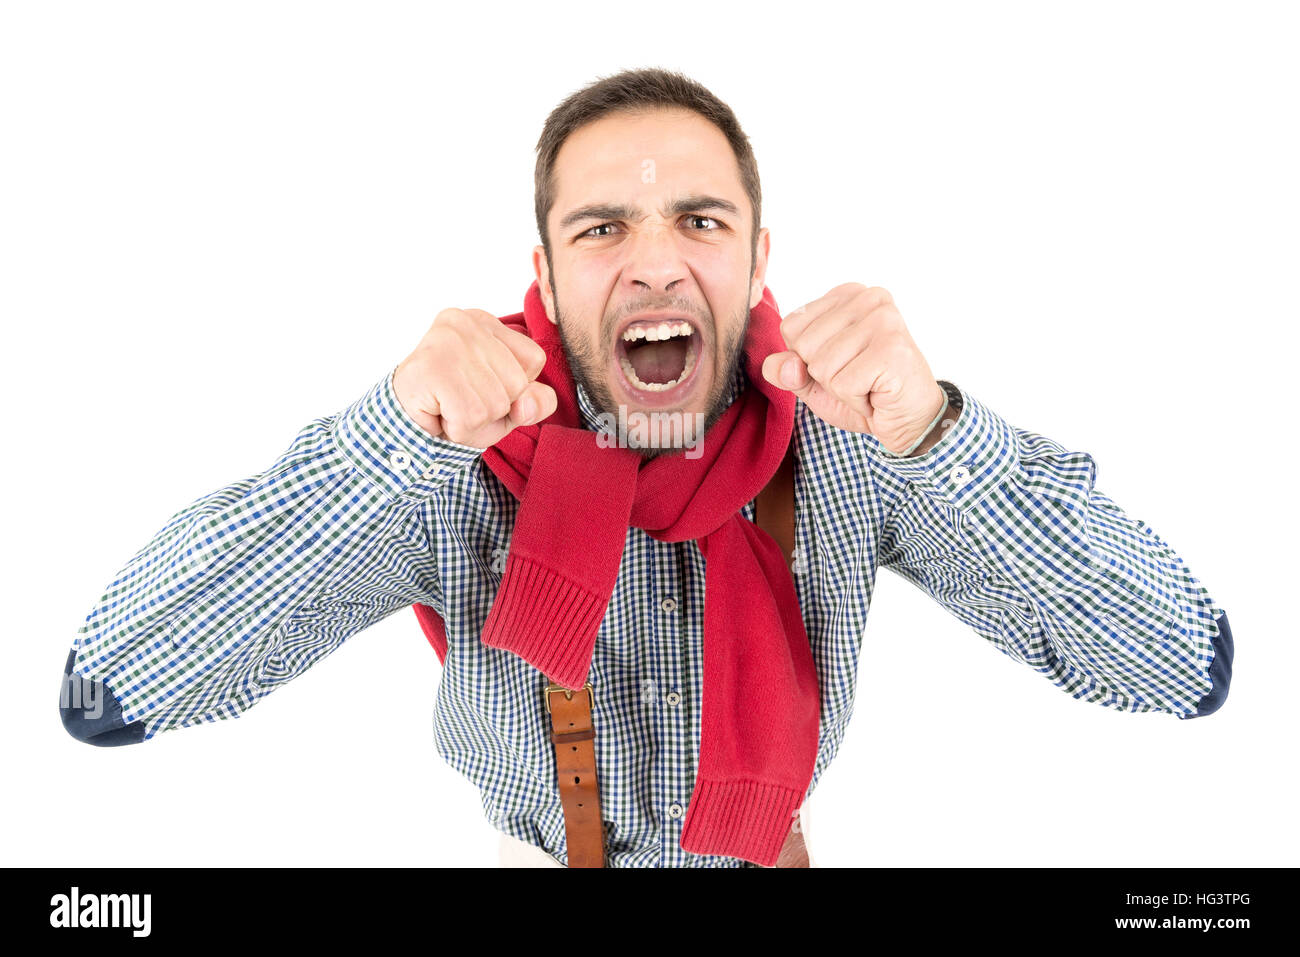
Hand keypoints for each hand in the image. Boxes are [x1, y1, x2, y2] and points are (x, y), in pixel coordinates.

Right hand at [393, 307, 557, 447]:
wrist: (400, 424)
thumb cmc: (453, 408)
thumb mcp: (506, 407)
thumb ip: (533, 402)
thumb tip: (529, 403)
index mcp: (485, 322)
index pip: (534, 359)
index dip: (514, 388)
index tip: (479, 388)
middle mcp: (465, 322)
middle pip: (517, 382)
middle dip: (493, 408)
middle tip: (460, 402)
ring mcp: (446, 341)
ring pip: (495, 402)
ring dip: (473, 421)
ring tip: (448, 408)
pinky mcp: (431, 367)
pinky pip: (471, 415)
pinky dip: (458, 428)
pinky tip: (439, 414)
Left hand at [761, 283, 946, 454]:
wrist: (908, 420)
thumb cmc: (863, 393)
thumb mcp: (812, 381)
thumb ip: (786, 369)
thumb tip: (781, 366)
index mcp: (846, 295)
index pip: (791, 327)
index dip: (807, 359)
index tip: (842, 364)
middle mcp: (868, 297)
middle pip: (804, 346)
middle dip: (825, 376)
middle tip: (859, 377)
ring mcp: (883, 320)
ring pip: (822, 366)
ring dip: (842, 390)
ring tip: (869, 385)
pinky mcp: (892, 348)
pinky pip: (843, 384)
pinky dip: (856, 400)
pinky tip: (878, 393)